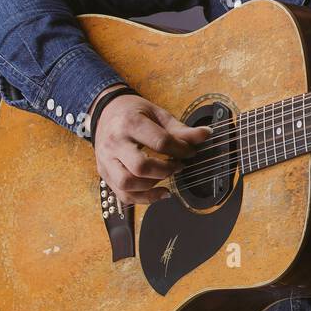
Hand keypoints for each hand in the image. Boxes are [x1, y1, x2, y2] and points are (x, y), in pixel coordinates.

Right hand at [90, 85, 212, 207]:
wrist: (106, 111)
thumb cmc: (134, 112)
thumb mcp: (158, 114)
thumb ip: (180, 129)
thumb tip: (206, 134)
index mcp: (129, 124)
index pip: (160, 143)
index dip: (181, 150)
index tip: (190, 152)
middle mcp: (114, 143)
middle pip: (140, 167)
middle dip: (166, 170)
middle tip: (178, 165)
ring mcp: (106, 160)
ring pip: (127, 184)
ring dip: (152, 186)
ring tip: (166, 175)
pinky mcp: (104, 173)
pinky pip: (123, 195)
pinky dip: (144, 199)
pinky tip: (160, 192)